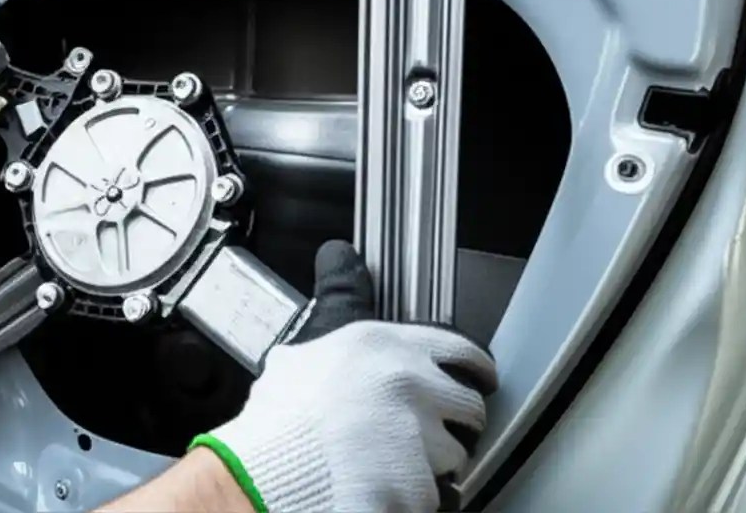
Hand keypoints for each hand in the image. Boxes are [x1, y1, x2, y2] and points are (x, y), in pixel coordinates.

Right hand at [192, 241, 497, 512]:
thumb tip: (338, 256)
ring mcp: (420, 437)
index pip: (462, 350)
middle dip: (455, 422)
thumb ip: (337, 300)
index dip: (475, 368)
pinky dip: (420, 495)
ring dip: (435, 461)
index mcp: (386, 346)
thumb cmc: (280, 418)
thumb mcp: (305, 345)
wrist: (266, 478)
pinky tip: (388, 486)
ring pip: (458, 455)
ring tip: (394, 462)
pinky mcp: (420, 485)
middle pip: (470, 406)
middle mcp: (411, 385)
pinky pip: (439, 494)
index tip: (479, 379)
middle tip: (429, 433)